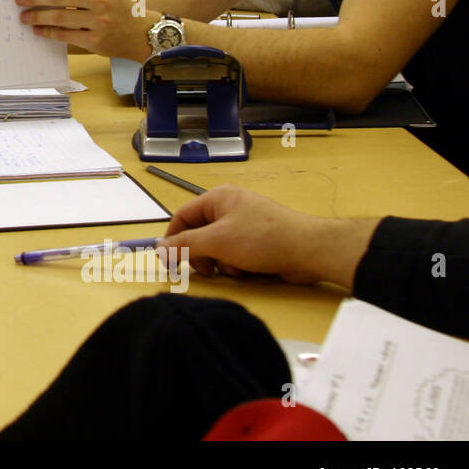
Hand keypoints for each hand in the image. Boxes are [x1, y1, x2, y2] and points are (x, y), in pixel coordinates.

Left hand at [15, 0, 152, 59]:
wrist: (141, 32)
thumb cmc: (117, 8)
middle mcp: (100, 0)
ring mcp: (98, 21)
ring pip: (58, 17)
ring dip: (37, 16)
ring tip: (24, 17)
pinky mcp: (96, 41)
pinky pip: (65, 35)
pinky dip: (48, 32)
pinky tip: (38, 30)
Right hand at [157, 185, 378, 286]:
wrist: (309, 250)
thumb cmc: (262, 239)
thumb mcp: (217, 241)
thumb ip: (184, 245)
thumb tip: (160, 249)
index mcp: (218, 198)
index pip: (182, 216)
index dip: (172, 239)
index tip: (167, 261)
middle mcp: (229, 207)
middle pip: (198, 234)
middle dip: (202, 255)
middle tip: (207, 270)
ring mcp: (244, 224)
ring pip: (216, 248)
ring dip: (221, 262)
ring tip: (236, 268)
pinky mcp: (256, 241)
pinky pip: (233, 254)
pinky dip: (236, 264)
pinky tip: (249, 269)